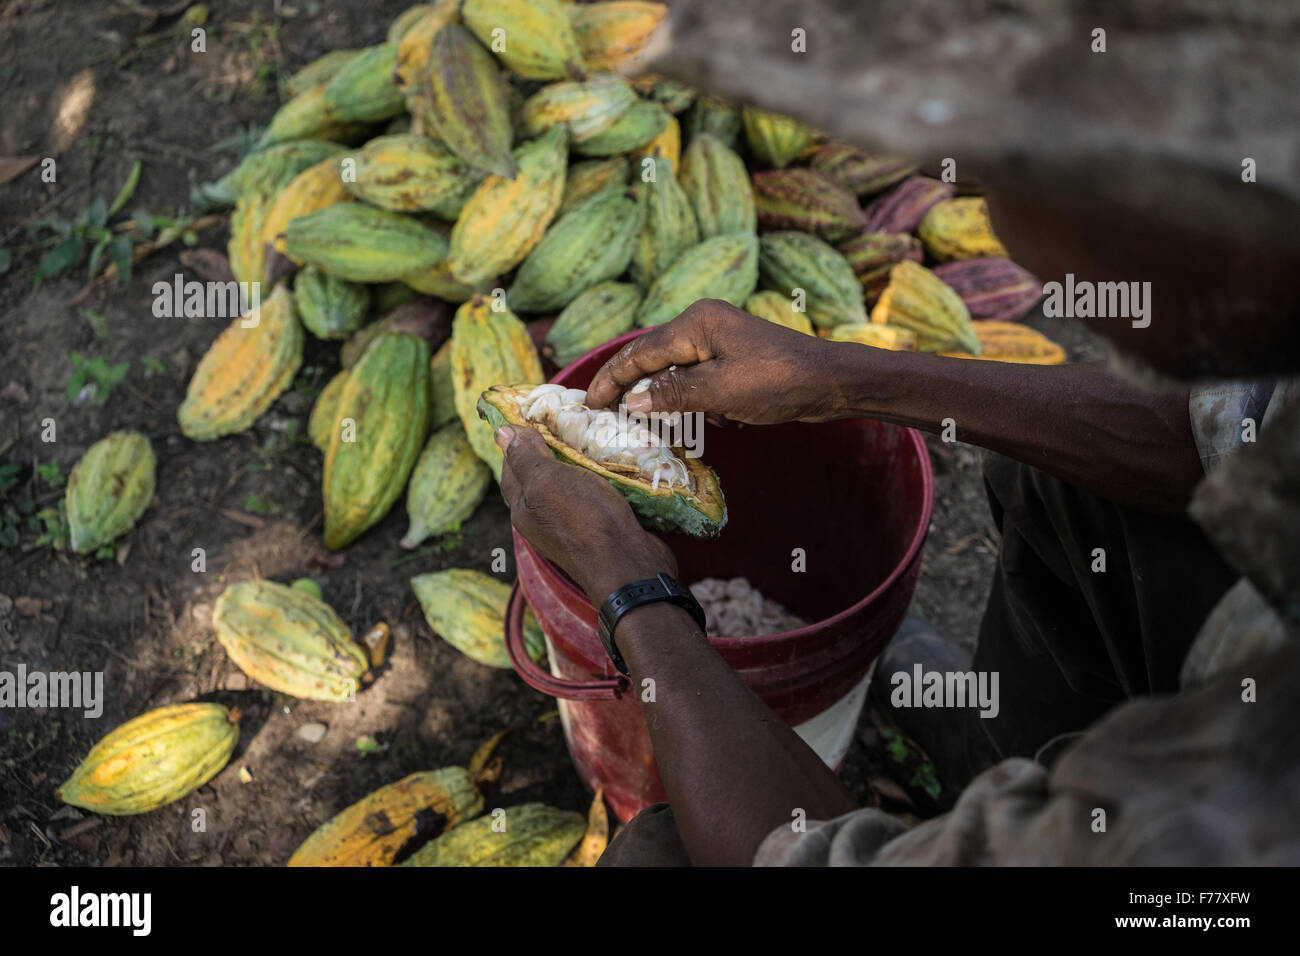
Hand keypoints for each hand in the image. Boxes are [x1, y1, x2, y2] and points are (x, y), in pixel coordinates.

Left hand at [495, 425, 676, 605]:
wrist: (628, 564)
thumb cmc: (583, 519)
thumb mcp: (547, 480)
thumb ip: (525, 457)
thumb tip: (500, 431)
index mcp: (522, 508)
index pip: (511, 466)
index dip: (519, 439)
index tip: (535, 413)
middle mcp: (541, 519)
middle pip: (539, 476)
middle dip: (550, 448)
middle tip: (568, 421)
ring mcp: (570, 526)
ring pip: (568, 486)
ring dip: (578, 463)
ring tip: (591, 438)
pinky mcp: (599, 529)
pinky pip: (592, 496)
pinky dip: (597, 479)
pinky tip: (610, 467)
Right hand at [585, 299, 841, 423]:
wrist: (830, 382)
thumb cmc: (777, 382)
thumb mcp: (719, 392)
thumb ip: (671, 394)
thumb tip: (629, 402)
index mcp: (695, 323)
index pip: (639, 354)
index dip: (611, 380)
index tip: (589, 405)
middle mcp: (703, 323)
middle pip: (653, 358)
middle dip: (631, 387)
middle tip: (603, 413)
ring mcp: (720, 340)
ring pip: (676, 371)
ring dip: (667, 398)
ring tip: (646, 424)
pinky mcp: (734, 357)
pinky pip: (699, 379)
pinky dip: (697, 400)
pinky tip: (711, 422)